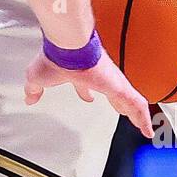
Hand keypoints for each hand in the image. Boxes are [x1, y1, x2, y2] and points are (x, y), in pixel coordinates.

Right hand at [24, 51, 153, 137]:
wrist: (67, 47)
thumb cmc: (54, 59)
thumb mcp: (38, 78)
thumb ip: (34, 89)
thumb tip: (29, 97)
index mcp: (80, 74)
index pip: (85, 84)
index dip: (86, 93)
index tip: (88, 98)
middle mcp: (99, 77)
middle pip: (112, 93)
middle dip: (117, 104)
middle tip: (122, 112)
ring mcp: (112, 82)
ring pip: (128, 100)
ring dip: (135, 114)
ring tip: (142, 126)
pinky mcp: (120, 86)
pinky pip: (136, 104)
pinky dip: (142, 118)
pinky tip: (147, 129)